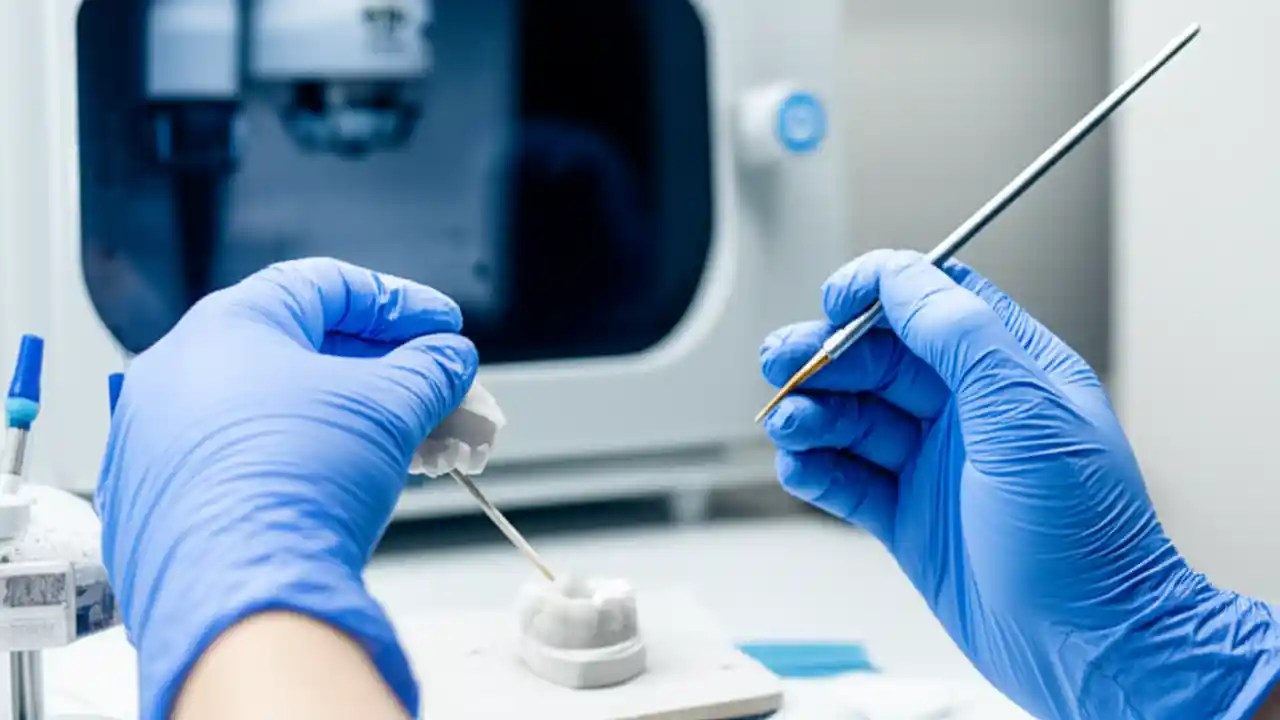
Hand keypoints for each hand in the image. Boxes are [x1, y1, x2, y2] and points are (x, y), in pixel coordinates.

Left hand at [97, 259, 477, 718]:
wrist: (241, 595)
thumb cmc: (292, 484)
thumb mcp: (386, 409)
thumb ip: (428, 371)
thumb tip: (449, 360)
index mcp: (226, 325)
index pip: (327, 286)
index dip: (400, 304)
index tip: (442, 328)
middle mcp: (182, 371)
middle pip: (308, 352)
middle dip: (392, 373)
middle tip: (442, 391)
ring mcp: (167, 437)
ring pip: (285, 408)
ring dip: (365, 420)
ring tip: (427, 445)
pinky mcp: (170, 498)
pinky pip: (256, 455)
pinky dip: (317, 456)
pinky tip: (371, 475)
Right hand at [760, 250, 1279, 718]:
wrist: (1088, 645)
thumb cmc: (1085, 535)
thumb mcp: (1026, 408)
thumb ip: (958, 333)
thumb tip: (900, 276)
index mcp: (1008, 370)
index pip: (932, 301)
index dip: (877, 291)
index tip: (834, 301)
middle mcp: (968, 411)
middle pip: (877, 359)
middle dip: (825, 355)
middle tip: (783, 362)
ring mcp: (935, 465)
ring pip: (853, 418)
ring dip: (813, 413)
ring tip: (790, 424)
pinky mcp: (908, 518)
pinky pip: (847, 479)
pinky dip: (816, 469)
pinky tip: (800, 468)